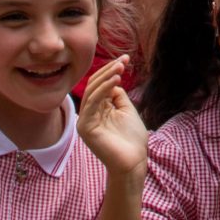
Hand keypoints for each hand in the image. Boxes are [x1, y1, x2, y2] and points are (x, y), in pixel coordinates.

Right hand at [76, 57, 148, 176]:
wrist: (134, 161)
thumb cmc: (132, 139)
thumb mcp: (126, 110)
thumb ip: (117, 95)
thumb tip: (113, 78)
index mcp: (97, 109)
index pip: (99, 84)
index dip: (111, 70)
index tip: (125, 58)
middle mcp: (88, 113)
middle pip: (94, 85)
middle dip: (109, 70)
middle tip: (123, 60)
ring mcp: (85, 120)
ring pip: (92, 91)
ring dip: (107, 76)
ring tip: (121, 67)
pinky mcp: (85, 127)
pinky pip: (92, 103)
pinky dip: (104, 89)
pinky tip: (116, 80)